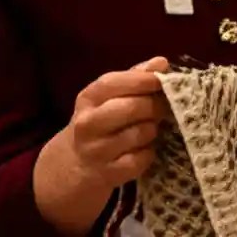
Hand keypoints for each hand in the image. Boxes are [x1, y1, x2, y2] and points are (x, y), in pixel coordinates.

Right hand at [34, 57, 169, 227]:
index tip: (162, 78)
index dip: (141, 79)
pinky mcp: (109, 175)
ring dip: (152, 130)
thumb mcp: (106, 98)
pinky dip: (148, 154)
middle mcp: (88, 124)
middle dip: (155, 105)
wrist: (72, 167)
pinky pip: (142, 159)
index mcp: (87, 99)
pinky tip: (142, 150)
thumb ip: (134, 78)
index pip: (113, 83)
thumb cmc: (98, 124)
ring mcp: (97, 151)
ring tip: (148, 129)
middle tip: (164, 106)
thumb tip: (161, 62)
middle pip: (132, 108)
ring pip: (141, 133)